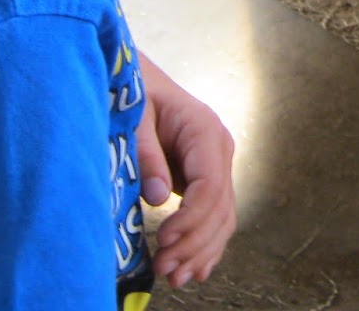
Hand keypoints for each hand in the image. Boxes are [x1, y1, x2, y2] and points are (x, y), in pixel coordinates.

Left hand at [135, 50, 236, 286]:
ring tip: (175, 278)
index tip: (162, 239)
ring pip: (223, 217)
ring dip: (201, 251)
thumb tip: (157, 197)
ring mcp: (217, 165)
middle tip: (163, 269)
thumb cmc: (135, 93)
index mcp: (205, 130)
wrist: (141, 80)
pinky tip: (196, 271)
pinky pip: (216, 216)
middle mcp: (219, 150)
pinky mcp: (207, 178)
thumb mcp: (135, 117)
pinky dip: (207, 245)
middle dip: (194, 243)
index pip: (210, 184)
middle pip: (220, 207)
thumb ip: (146, 154)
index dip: (190, 218)